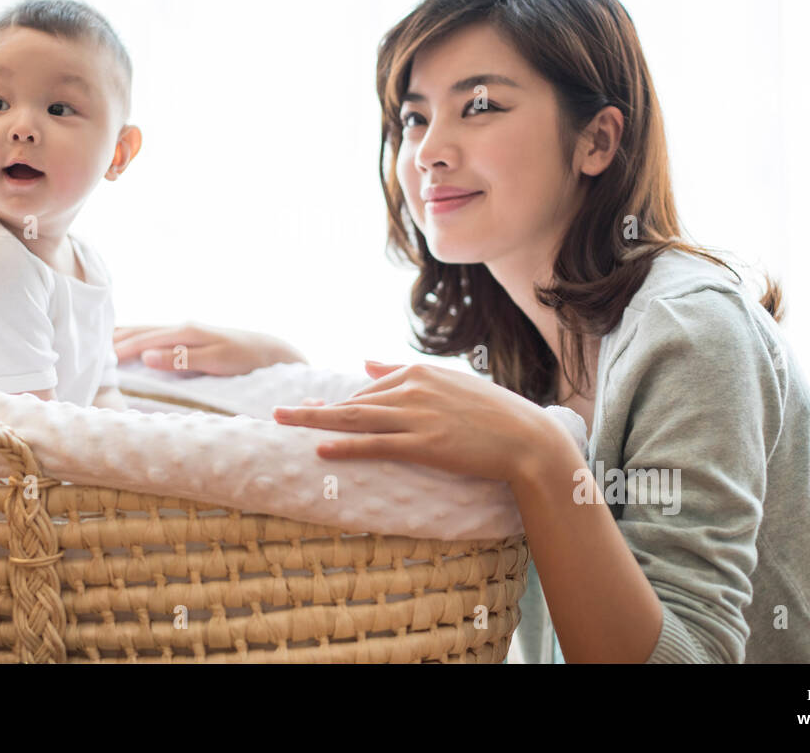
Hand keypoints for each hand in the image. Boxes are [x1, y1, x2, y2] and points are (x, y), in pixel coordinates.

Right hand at [111, 322, 306, 375]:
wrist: (269, 351)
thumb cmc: (245, 360)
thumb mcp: (216, 362)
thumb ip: (181, 358)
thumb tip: (147, 355)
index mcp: (186, 332)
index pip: (145, 340)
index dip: (120, 350)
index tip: (96, 360)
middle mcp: (182, 327)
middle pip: (140, 330)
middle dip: (114, 338)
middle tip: (84, 349)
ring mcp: (185, 329)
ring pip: (145, 329)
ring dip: (122, 334)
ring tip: (98, 340)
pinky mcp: (189, 335)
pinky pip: (155, 333)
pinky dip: (136, 334)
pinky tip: (129, 338)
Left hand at [273, 360, 571, 484]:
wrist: (527, 438)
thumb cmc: (493, 414)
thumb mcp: (449, 383)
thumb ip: (403, 372)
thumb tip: (365, 363)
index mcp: (418, 372)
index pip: (368, 389)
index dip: (337, 401)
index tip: (312, 406)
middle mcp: (413, 389)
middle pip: (353, 401)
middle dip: (316, 407)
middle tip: (281, 413)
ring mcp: (418, 417)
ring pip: (355, 419)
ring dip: (316, 420)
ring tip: (284, 422)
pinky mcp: (425, 445)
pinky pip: (375, 445)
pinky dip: (345, 445)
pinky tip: (320, 447)